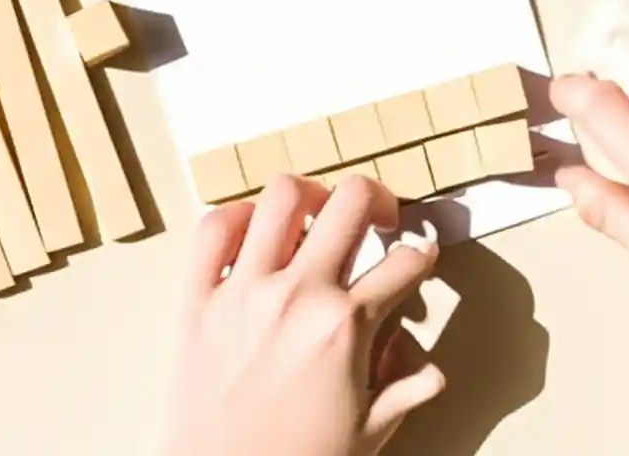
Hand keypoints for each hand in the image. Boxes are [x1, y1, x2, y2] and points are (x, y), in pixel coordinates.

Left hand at [164, 176, 444, 455]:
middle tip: (379, 216)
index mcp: (346, 327)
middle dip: (379, 199)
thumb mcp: (369, 433)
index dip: (423, 255)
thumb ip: (406, 391)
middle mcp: (298, 295)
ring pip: (284, 196)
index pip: (406, 262)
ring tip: (317, 215)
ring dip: (312, 196)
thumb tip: (430, 369)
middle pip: (353, 201)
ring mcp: (244, 290)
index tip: (419, 256)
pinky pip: (214, 230)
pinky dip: (237, 217)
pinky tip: (255, 231)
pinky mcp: (198, 298)